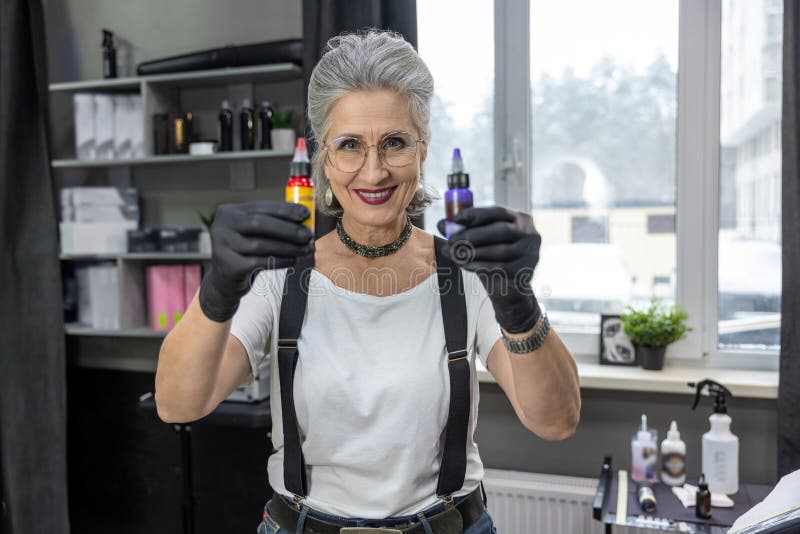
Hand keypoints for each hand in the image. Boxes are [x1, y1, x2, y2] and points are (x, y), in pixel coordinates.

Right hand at [199, 200, 313, 321]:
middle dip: (288, 229)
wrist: (225, 280)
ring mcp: (222, 247)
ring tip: (306, 249)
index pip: (260, 206)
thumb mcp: (253, 232)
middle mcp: (222, 226)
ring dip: (289, 247)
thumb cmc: (246, 251)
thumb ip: (272, 222)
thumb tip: (304, 216)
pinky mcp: (230, 267)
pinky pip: (261, 262)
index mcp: (229, 212)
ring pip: (261, 244)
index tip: (306, 214)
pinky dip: (281, 260)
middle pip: (259, 223)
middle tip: (308, 235)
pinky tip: (294, 260)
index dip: (285, 209)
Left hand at [438, 206, 540, 333]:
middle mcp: (530, 232)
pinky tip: (466, 265)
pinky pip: (501, 268)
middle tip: (451, 241)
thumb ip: (464, 230)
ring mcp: (531, 252)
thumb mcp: (479, 241)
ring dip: (474, 253)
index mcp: (520, 218)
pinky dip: (480, 266)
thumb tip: (441, 223)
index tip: (455, 220)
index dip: (475, 214)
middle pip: (500, 230)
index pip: (497, 212)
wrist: (509, 288)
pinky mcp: (527, 270)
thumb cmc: (493, 257)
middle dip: (473, 236)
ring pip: (500, 251)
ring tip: (455, 255)